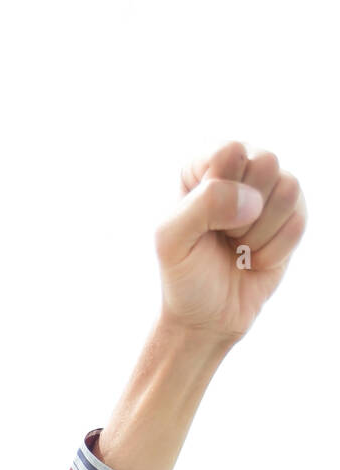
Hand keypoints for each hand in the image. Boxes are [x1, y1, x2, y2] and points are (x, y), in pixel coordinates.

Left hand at [154, 141, 306, 345]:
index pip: (230, 152)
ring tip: (239, 248)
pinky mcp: (293, 216)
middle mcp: (239, 170)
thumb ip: (202, 206)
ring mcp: (269, 191)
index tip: (204, 223)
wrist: (208, 316)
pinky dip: (274, 250)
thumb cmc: (184, 274)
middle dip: (244, 213)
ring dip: (260, 233)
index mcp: (202, 167)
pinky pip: (299, 220)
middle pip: (266, 162)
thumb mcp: (172, 240)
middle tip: (223, 236)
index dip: (221, 192)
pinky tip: (255, 259)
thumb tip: (253, 201)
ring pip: (289, 188)